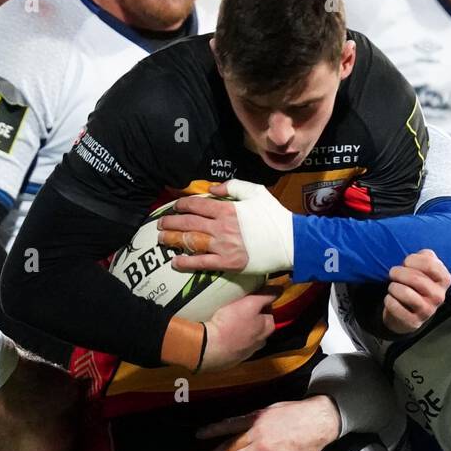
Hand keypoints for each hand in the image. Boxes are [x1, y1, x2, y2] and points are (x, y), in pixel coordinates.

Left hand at [158, 180, 294, 274]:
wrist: (290, 242)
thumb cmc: (274, 216)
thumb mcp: (256, 192)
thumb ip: (232, 186)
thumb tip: (212, 189)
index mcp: (227, 209)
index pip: (197, 204)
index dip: (182, 204)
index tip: (174, 206)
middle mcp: (222, 227)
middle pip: (189, 223)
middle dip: (171, 222)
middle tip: (160, 225)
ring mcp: (224, 246)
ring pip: (191, 241)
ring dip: (173, 240)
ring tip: (161, 240)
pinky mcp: (228, 263)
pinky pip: (202, 262)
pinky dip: (187, 262)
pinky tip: (175, 262)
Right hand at [198, 291, 275, 371]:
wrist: (211, 347)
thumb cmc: (232, 322)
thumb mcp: (250, 303)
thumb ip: (266, 296)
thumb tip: (280, 289)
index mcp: (268, 328)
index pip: (269, 312)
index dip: (260, 305)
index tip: (250, 300)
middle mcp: (261, 342)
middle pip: (260, 327)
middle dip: (253, 319)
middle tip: (240, 311)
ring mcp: (248, 352)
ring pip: (249, 338)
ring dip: (243, 331)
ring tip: (231, 323)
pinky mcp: (234, 359)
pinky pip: (237, 347)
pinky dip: (233, 341)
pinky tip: (224, 336)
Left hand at [383, 249, 450, 333]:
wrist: (411, 309)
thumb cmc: (417, 282)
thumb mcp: (425, 266)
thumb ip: (425, 256)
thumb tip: (413, 260)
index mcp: (444, 280)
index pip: (429, 264)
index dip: (412, 260)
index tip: (406, 262)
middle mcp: (439, 296)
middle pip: (415, 278)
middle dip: (398, 272)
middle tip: (393, 273)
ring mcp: (428, 311)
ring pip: (405, 293)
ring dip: (393, 287)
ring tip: (392, 287)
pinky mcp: (414, 322)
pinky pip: (395, 307)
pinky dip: (388, 300)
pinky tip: (390, 298)